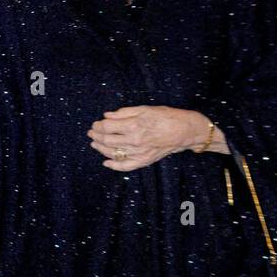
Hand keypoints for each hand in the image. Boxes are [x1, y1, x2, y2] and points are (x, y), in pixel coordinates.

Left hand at [87, 106, 210, 170]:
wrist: (184, 131)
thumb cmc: (166, 116)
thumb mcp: (144, 109)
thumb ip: (124, 113)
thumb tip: (107, 115)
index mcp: (134, 126)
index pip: (107, 127)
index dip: (98, 125)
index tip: (96, 124)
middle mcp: (134, 141)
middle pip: (107, 141)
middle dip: (96, 136)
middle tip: (92, 133)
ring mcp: (138, 153)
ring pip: (113, 153)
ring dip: (100, 149)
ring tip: (94, 144)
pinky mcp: (144, 161)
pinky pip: (125, 166)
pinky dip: (114, 166)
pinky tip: (106, 162)